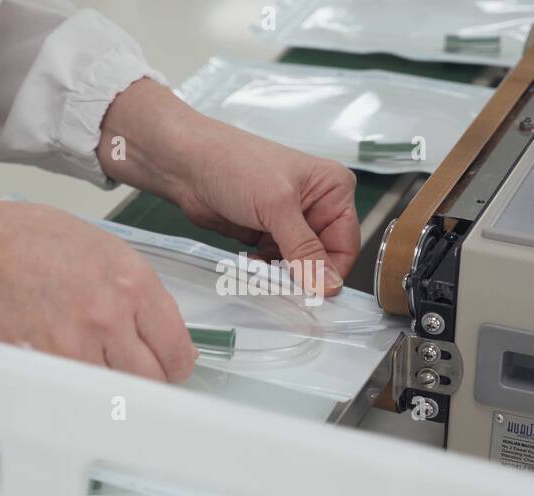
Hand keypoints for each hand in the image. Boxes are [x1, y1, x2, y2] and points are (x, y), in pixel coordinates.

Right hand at [0, 200, 196, 381]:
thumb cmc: (34, 242)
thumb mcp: (108, 252)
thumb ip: (142, 295)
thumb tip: (167, 335)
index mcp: (133, 283)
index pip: (177, 349)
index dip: (175, 362)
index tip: (169, 365)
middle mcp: (109, 315)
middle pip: (153, 380)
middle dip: (149, 379)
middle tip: (136, 369)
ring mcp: (75, 343)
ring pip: (117, 392)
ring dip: (113, 385)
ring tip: (98, 362)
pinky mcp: (44, 363)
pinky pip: (79, 393)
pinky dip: (80, 389)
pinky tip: (71, 363)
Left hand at [179, 131, 359, 295]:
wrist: (187, 164)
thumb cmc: (234, 164)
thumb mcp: (277, 207)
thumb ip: (304, 249)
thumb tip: (328, 284)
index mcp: (333, 189)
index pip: (346, 244)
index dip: (332, 271)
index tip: (314, 292)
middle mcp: (317, 205)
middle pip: (324, 258)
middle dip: (304, 272)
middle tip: (282, 282)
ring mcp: (291, 221)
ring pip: (300, 265)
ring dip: (282, 272)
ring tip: (261, 266)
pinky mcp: (268, 232)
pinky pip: (278, 264)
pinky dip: (267, 269)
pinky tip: (251, 261)